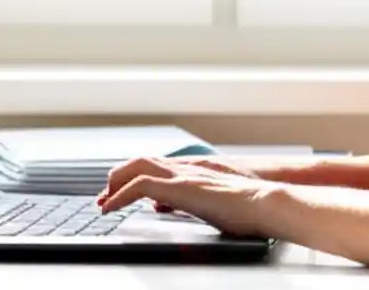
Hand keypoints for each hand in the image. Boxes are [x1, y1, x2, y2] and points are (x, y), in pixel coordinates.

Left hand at [97, 157, 282, 237]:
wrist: (265, 202)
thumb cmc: (249, 207)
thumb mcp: (214, 202)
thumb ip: (190, 200)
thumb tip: (168, 205)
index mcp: (194, 171)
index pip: (157, 166)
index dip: (135, 176)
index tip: (120, 193)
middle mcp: (185, 168)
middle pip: (142, 161)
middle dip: (119, 176)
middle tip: (105, 195)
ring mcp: (182, 175)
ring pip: (136, 168)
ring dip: (115, 183)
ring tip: (103, 201)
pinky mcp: (180, 187)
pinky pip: (140, 186)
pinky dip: (120, 195)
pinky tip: (111, 208)